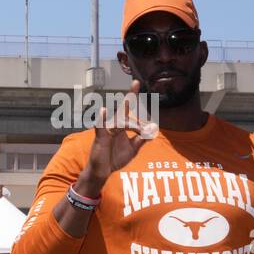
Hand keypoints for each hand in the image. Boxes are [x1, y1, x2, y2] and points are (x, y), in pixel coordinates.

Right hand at [82, 79, 156, 194]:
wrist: (103, 171)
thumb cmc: (115, 158)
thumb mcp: (133, 148)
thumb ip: (142, 139)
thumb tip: (153, 129)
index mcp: (121, 126)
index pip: (128, 109)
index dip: (131, 95)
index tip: (136, 82)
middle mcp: (114, 125)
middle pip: (125, 111)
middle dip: (132, 102)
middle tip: (138, 95)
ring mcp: (107, 130)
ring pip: (120, 120)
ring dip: (132, 124)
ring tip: (141, 130)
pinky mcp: (100, 137)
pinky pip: (101, 127)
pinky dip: (101, 119)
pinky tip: (103, 110)